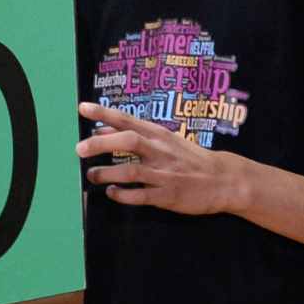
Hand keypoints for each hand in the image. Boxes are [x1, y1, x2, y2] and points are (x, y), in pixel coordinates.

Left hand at [76, 101, 243, 214]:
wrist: (223, 180)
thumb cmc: (188, 159)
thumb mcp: (164, 140)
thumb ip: (134, 134)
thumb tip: (102, 127)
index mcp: (159, 135)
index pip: (128, 119)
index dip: (104, 113)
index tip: (83, 108)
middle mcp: (160, 151)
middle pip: (128, 141)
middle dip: (101, 144)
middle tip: (80, 149)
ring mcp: (164, 174)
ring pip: (131, 171)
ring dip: (107, 173)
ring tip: (92, 175)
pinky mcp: (167, 195)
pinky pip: (140, 195)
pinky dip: (122, 194)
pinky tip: (111, 192)